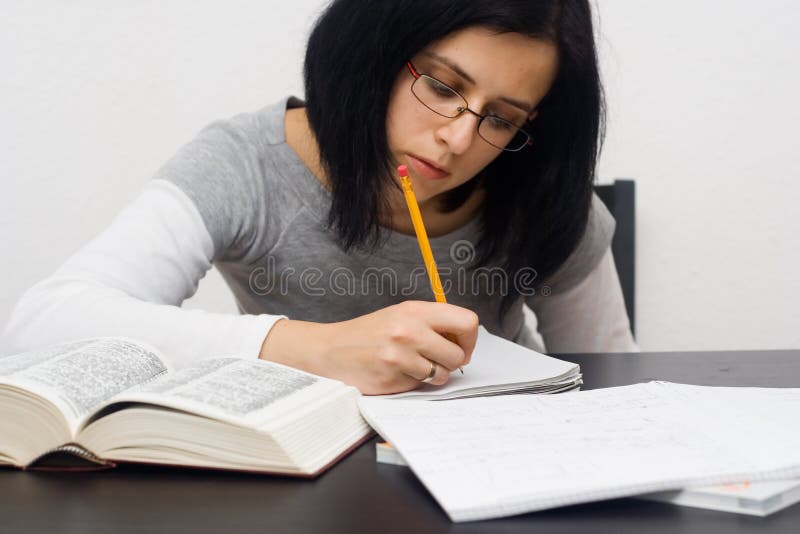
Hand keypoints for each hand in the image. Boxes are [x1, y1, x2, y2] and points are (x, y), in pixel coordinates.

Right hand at [259, 301, 478, 394]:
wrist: (330, 350)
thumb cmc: (369, 334)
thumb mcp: (400, 316)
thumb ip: (431, 324)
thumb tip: (465, 341)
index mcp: (415, 310)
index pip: (467, 322)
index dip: (469, 339)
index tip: (459, 346)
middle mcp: (408, 330)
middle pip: (458, 354)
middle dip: (452, 362)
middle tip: (437, 361)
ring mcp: (399, 356)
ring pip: (442, 374)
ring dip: (433, 375)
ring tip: (413, 366)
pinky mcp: (391, 378)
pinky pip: (420, 386)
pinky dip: (413, 383)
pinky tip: (396, 373)